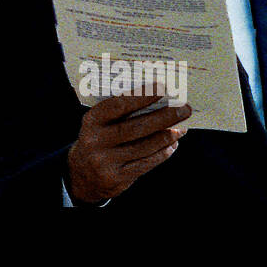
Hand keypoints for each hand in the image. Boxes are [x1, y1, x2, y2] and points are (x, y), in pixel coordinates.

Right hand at [66, 92, 190, 203]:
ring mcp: (106, 161)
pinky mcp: (117, 178)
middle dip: (165, 117)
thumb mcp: (99, 124)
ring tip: (181, 128)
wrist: (82, 175)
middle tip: (184, 109)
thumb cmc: (98, 140)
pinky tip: (172, 145)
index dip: (141, 96)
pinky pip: (146, 164)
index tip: (162, 87)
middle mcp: (97, 141)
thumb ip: (120, 114)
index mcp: (92, 121)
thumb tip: (156, 100)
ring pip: (145, 147)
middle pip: (136, 127)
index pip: (118, 106)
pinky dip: (162, 153)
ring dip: (167, 136)